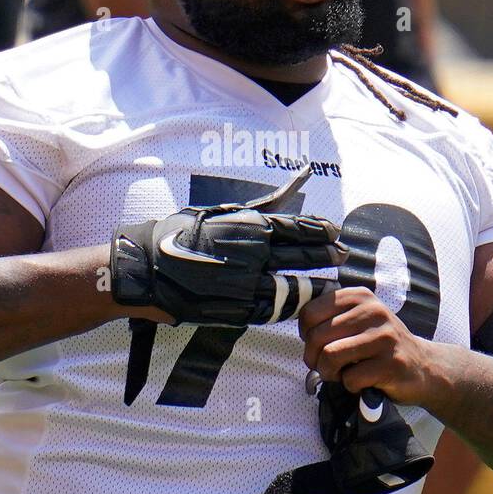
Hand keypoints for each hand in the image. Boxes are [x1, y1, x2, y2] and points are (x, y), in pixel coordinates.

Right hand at [109, 165, 345, 324]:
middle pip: (301, 257)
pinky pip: (274, 310)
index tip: (336, 232)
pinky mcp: (238, 310)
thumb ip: (260, 206)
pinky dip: (292, 306)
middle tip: (345, 256)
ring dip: (318, 285)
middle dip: (326, 256)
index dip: (320, 232)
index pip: (298, 229)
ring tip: (334, 285)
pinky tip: (304, 304)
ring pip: (294, 287)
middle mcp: (253, 255)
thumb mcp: (220, 211)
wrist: (148, 270)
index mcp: (250, 228)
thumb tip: (297, 182)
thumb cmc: (181, 234)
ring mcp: (247, 285)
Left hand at [298, 285, 434, 406]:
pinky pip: (350, 378)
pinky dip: (350, 386)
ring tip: (341, 374)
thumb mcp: (359, 319)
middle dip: (314, 359)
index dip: (306, 335)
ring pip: (330, 356)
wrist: (423, 366)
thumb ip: (331, 318)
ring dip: (329, 373)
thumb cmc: (380, 345)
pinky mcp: (391, 364)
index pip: (310, 312)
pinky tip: (362, 381)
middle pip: (317, 337)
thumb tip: (300, 331)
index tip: (319, 345)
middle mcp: (373, 311)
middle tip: (326, 367)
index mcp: (359, 296)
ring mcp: (384, 337)